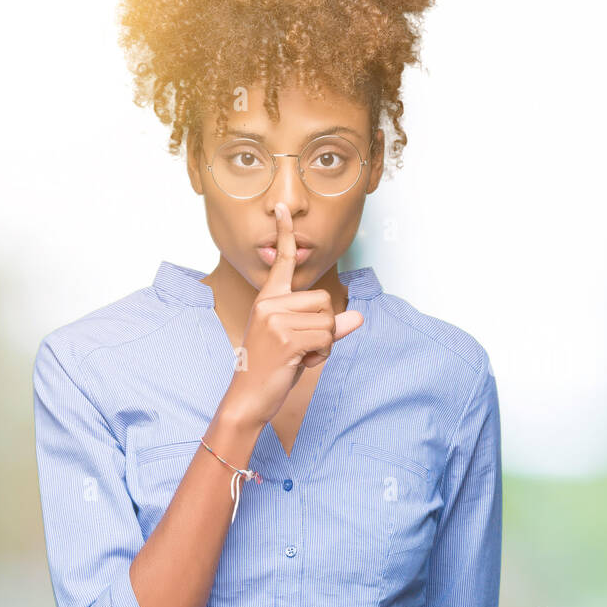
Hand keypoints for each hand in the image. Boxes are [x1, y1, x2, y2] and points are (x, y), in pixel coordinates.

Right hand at [223, 202, 363, 426]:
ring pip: (328, 321)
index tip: (281, 208)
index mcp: (269, 300)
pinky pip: (326, 337)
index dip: (285, 234)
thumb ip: (327, 327)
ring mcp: (276, 320)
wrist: (248, 398)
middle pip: (325, 300)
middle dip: (325, 328)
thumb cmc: (273, 369)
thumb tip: (358, 316)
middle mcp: (270, 304)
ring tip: (299, 356)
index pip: (283, 262)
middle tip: (302, 348)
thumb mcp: (301, 343)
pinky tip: (300, 363)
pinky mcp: (286, 337)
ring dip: (324, 344)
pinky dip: (322, 354)